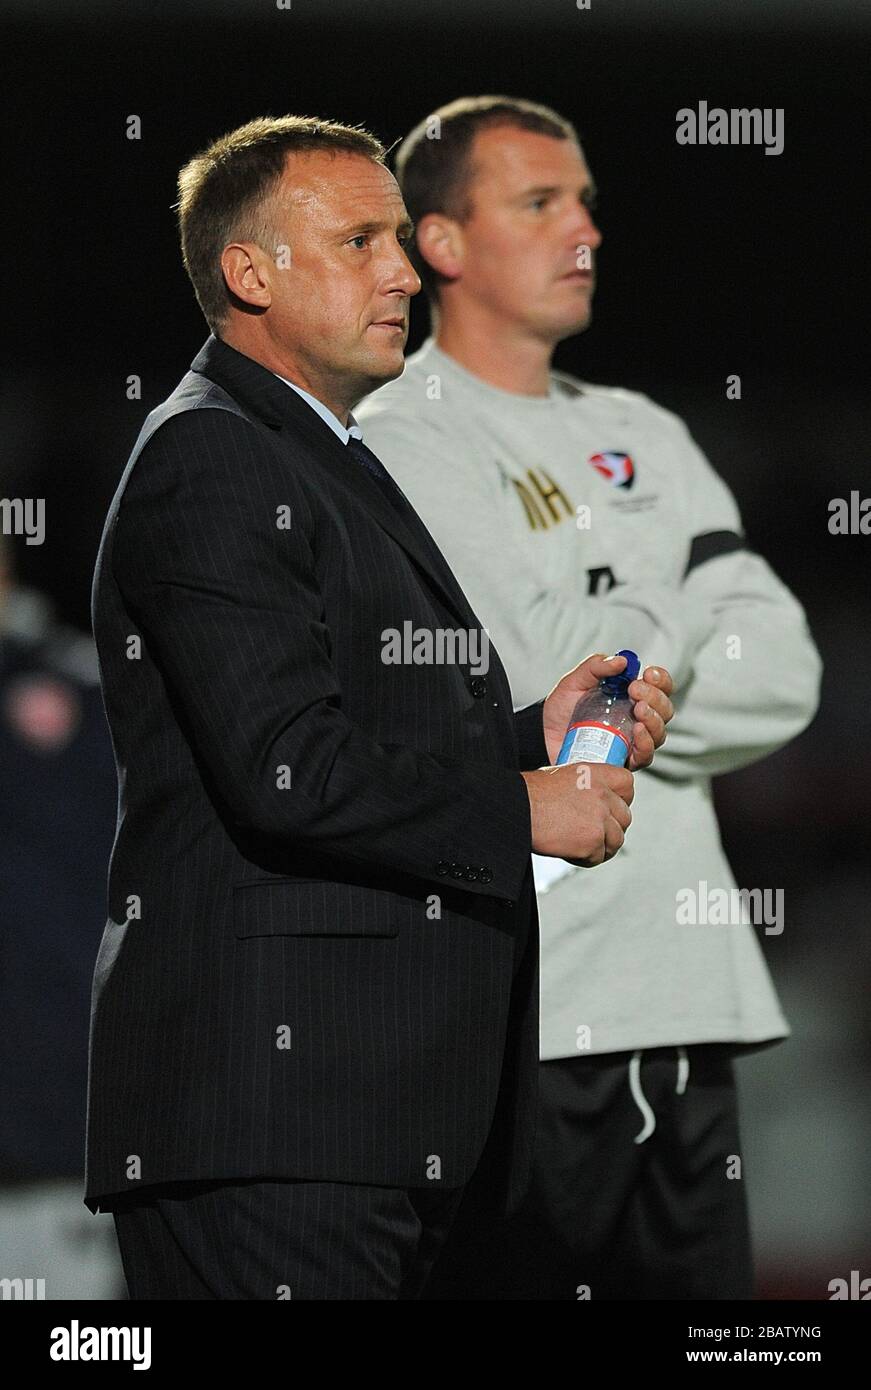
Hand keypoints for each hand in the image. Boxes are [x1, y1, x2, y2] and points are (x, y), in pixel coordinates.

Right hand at [521, 762, 633, 866]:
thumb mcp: (563, 775)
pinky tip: (572, 852)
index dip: (622, 798)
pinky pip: (600, 856)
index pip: (628, 784)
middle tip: (595, 831)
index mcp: (596, 774)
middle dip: (612, 827)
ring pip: (617, 840)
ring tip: (583, 845)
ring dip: (602, 846)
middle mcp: (603, 795)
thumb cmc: (531, 793)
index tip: (613, 806)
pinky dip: (587, 859)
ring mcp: (600, 819)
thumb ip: (585, 784)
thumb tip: (592, 797)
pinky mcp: (592, 842)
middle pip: (625, 817)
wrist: (518, 809)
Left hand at [541, 653, 674, 769]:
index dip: (660, 680)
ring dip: (654, 720)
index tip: (647, 673)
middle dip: (655, 698)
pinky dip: (646, 743)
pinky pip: (644, 756)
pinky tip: (638, 731)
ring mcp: (633, 741)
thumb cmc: (563, 707)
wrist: (543, 734)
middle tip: (635, 690)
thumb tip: (621, 661)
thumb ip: (595, 667)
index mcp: (632, 697)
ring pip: (659, 733)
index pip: (660, 687)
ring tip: (640, 709)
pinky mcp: (623, 760)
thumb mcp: (575, 681)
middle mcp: (638, 719)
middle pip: (664, 710)